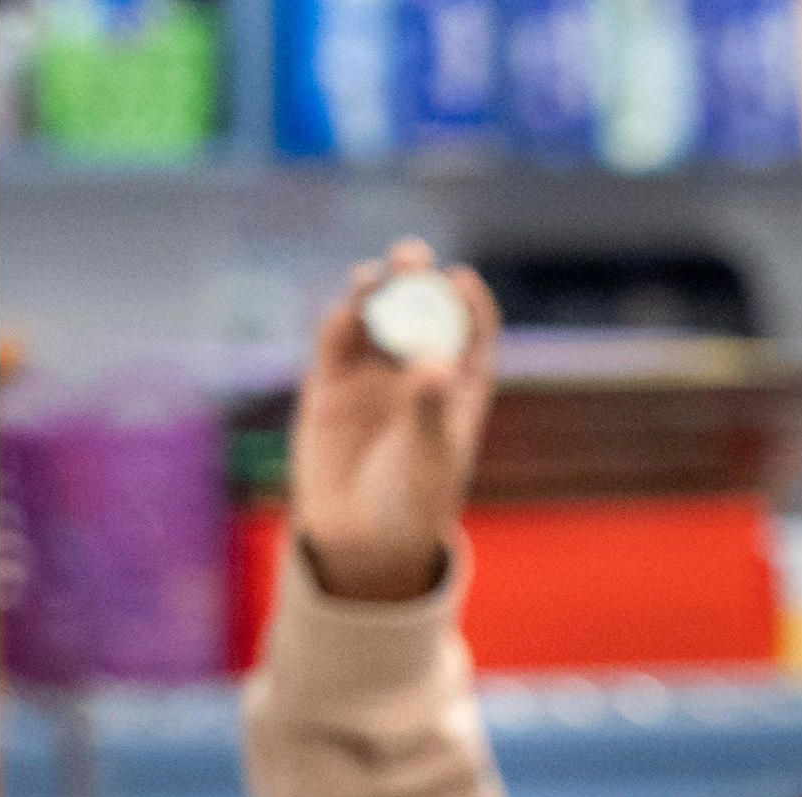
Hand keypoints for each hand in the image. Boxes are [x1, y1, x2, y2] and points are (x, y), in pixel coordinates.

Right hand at [288, 242, 500, 603]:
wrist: (360, 537)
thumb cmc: (412, 499)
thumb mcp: (429, 454)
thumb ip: (430, 407)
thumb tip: (435, 362)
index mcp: (461, 388)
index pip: (472, 334)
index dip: (469, 303)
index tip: (460, 278)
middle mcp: (417, 372)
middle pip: (419, 312)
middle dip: (414, 280)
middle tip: (411, 255)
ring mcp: (372, 375)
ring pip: (374, 317)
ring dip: (373, 290)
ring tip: (374, 275)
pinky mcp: (329, 384)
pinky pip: (336, 343)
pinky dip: (339, 323)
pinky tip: (344, 313)